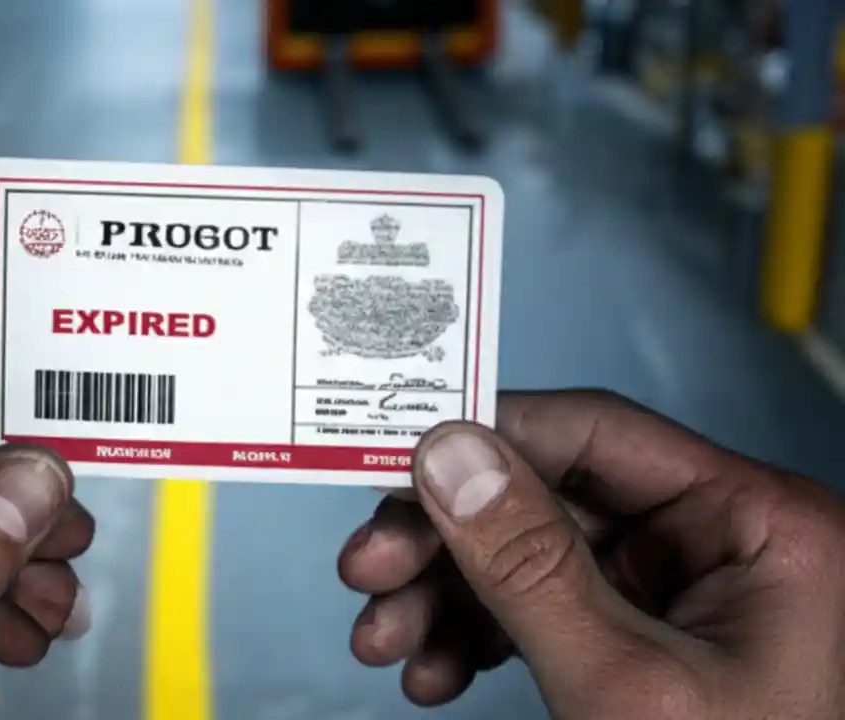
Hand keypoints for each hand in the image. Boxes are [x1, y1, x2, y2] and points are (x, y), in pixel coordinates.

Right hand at [338, 391, 844, 717]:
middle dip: (445, 542)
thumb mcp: (622, 681)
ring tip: (383, 639)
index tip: (394, 457)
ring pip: (527, 559)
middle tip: (370, 567)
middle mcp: (716, 544)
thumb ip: (530, 566)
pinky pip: (540, 611)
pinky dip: (474, 638)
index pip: (593, 433)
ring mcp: (676, 596)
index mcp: (755, 523)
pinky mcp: (642, 641)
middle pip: (544, 500)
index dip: (483, 438)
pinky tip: (432, 670)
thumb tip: (450, 458)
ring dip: (443, 598)